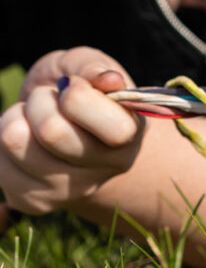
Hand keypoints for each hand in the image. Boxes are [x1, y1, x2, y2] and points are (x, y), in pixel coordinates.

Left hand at [0, 48, 145, 215]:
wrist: (62, 126)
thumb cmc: (77, 90)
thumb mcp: (85, 66)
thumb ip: (94, 67)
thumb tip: (109, 80)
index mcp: (130, 135)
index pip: (112, 128)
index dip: (78, 97)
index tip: (72, 86)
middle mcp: (107, 169)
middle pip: (52, 132)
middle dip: (41, 102)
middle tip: (49, 100)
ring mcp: (71, 190)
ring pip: (16, 142)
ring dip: (17, 119)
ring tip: (34, 118)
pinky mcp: (34, 201)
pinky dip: (1, 140)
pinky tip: (24, 141)